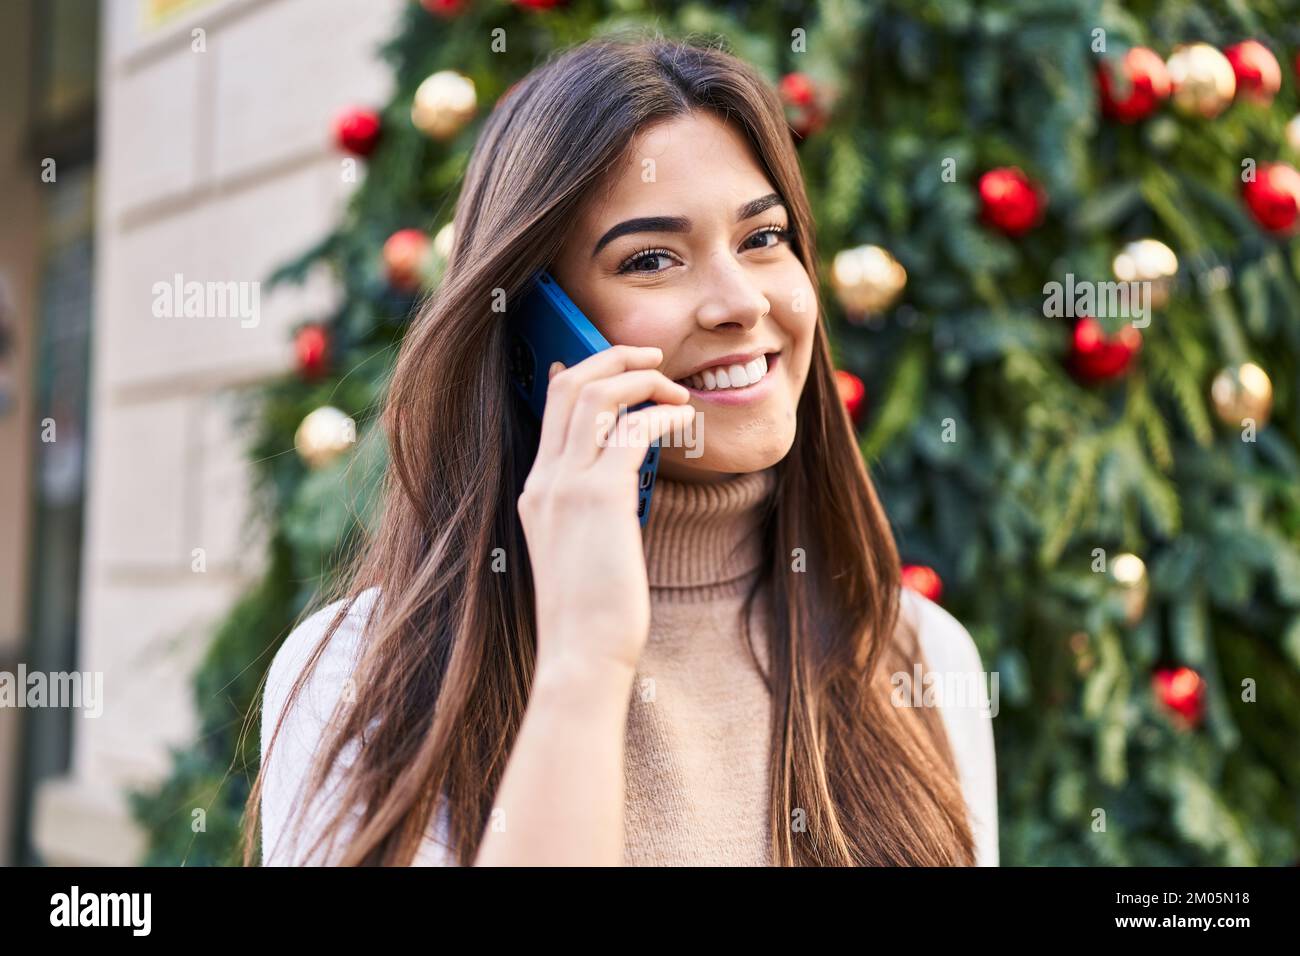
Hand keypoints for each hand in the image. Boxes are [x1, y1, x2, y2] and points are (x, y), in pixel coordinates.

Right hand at [516, 345, 694, 679]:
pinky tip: (684, 420)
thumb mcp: (577, 551)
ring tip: (675, 389)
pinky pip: (633, 432)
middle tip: (654, 357)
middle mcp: (545, 480)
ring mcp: (567, 487)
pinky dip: (661, 415)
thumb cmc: (590, 614)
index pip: (550, 408)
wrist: (580, 654)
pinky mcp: (601, 499)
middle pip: (570, 386)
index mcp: (537, 491)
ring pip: (597, 396)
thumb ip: (588, 512)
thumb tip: (618, 485)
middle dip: (614, 358)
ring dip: (641, 379)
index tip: (606, 359)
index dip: (578, 371)